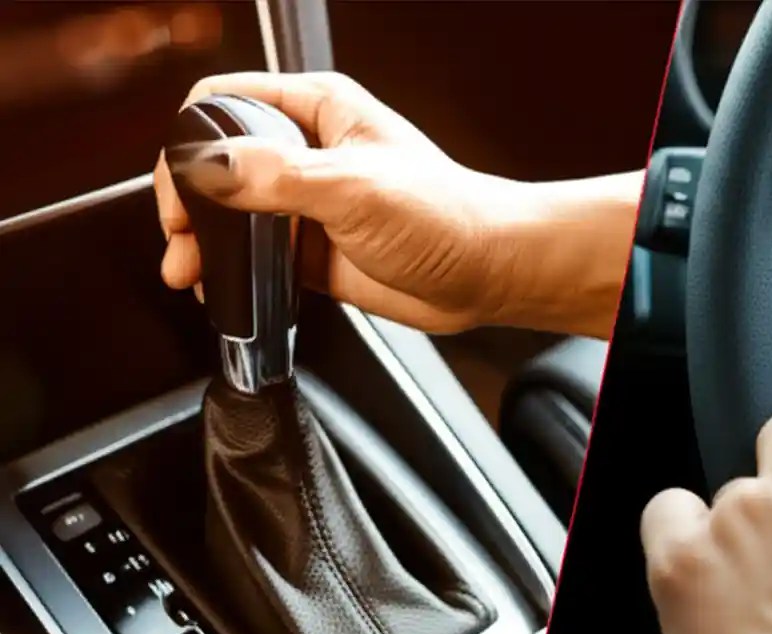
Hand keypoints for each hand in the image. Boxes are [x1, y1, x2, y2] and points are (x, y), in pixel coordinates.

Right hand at [155, 71, 637, 336]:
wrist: (488, 272)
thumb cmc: (447, 216)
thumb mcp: (356, 188)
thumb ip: (280, 176)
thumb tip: (212, 167)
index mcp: (318, 109)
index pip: (223, 103)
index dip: (190, 143)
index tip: (184, 192)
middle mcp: (306, 150)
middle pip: (216, 161)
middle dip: (188, 201)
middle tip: (181, 239)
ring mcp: (307, 202)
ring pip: (230, 213)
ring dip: (203, 242)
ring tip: (189, 271)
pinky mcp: (311, 248)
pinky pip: (253, 255)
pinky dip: (230, 271)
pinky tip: (220, 290)